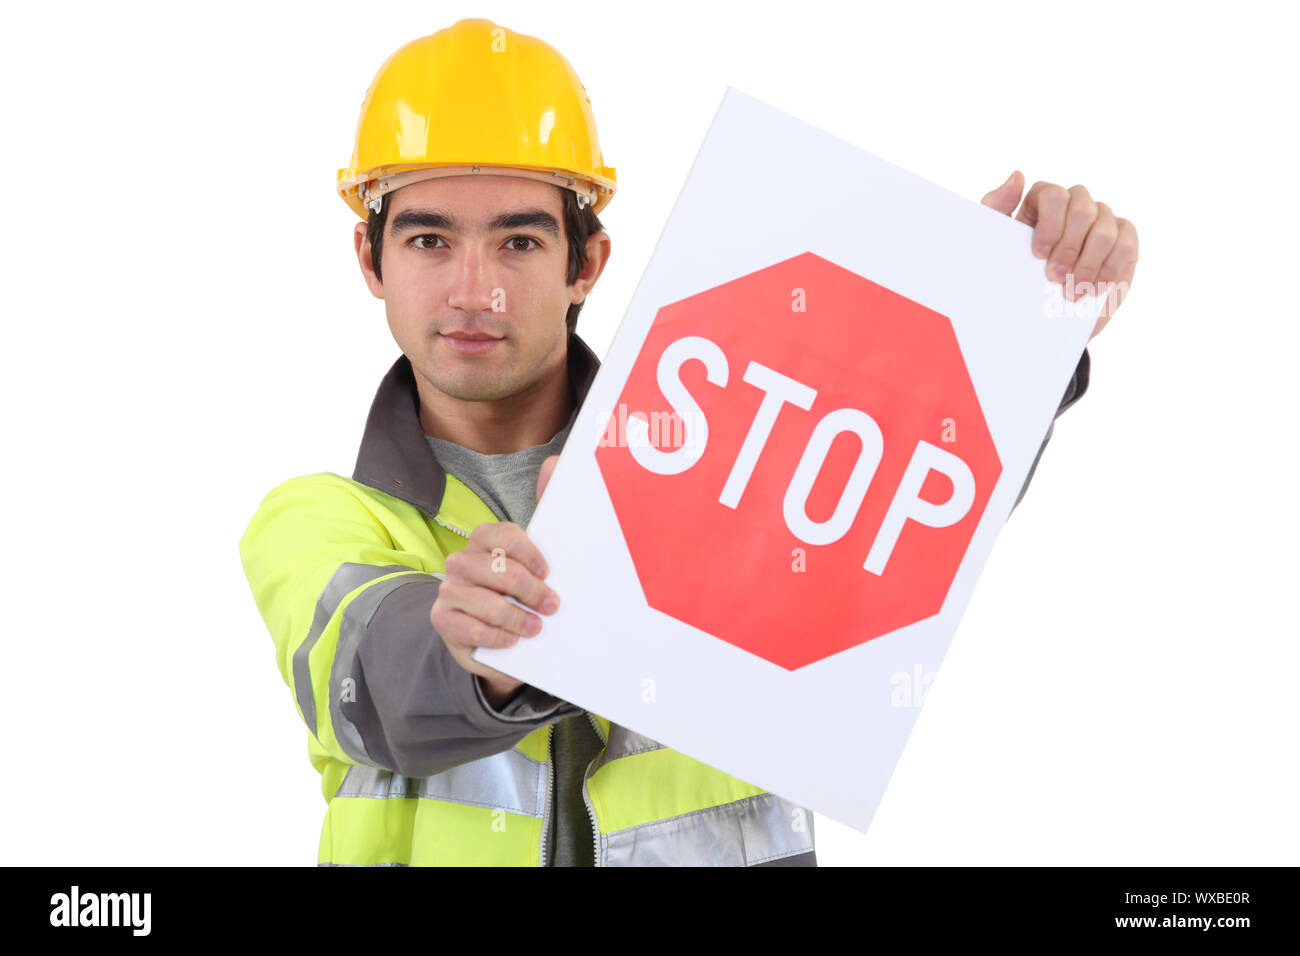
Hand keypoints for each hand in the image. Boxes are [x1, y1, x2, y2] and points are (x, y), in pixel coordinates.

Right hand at [429, 519, 560, 695]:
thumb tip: (553, 590)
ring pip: (487, 601)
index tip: (547, 574)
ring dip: (516, 617)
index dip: (530, 554)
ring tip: (534, 628)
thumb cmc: (509, 603)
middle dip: (530, 589)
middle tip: (550, 606)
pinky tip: (512, 640)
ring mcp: (449, 589)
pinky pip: (473, 628)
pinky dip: (497, 636)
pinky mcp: (442, 617)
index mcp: (483, 542)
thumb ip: (535, 578)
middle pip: (500, 568)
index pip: (506, 536)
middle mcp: (462, 562)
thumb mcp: (522, 586)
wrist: (485, 643)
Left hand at [981, 170, 1137, 339]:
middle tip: (1054, 278)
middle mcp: (1076, 204)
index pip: (1053, 195)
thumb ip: (997, 207)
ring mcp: (1103, 220)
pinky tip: (1094, 289)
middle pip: (1082, 210)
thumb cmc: (1013, 273)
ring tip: (1071, 291)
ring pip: (1105, 230)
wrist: (1036, 314)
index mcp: (1044, 201)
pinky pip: (1127, 244)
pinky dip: (1110, 269)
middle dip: (1069, 247)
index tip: (1038, 255)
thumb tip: (1017, 175)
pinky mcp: (1124, 240)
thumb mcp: (995, 242)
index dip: (1049, 224)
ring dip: (1087, 264)